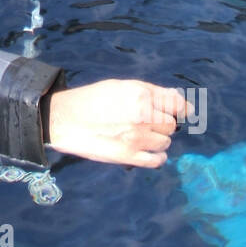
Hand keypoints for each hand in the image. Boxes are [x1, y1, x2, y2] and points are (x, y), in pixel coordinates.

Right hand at [47, 79, 190, 167]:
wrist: (65, 120)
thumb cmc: (92, 99)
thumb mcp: (121, 86)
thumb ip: (151, 92)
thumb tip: (178, 100)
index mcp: (141, 95)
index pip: (177, 104)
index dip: (181, 109)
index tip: (178, 113)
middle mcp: (143, 116)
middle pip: (171, 125)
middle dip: (162, 124)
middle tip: (146, 123)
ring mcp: (137, 137)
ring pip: (165, 142)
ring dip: (157, 140)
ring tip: (139, 136)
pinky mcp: (129, 156)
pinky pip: (157, 160)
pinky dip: (156, 157)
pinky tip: (146, 151)